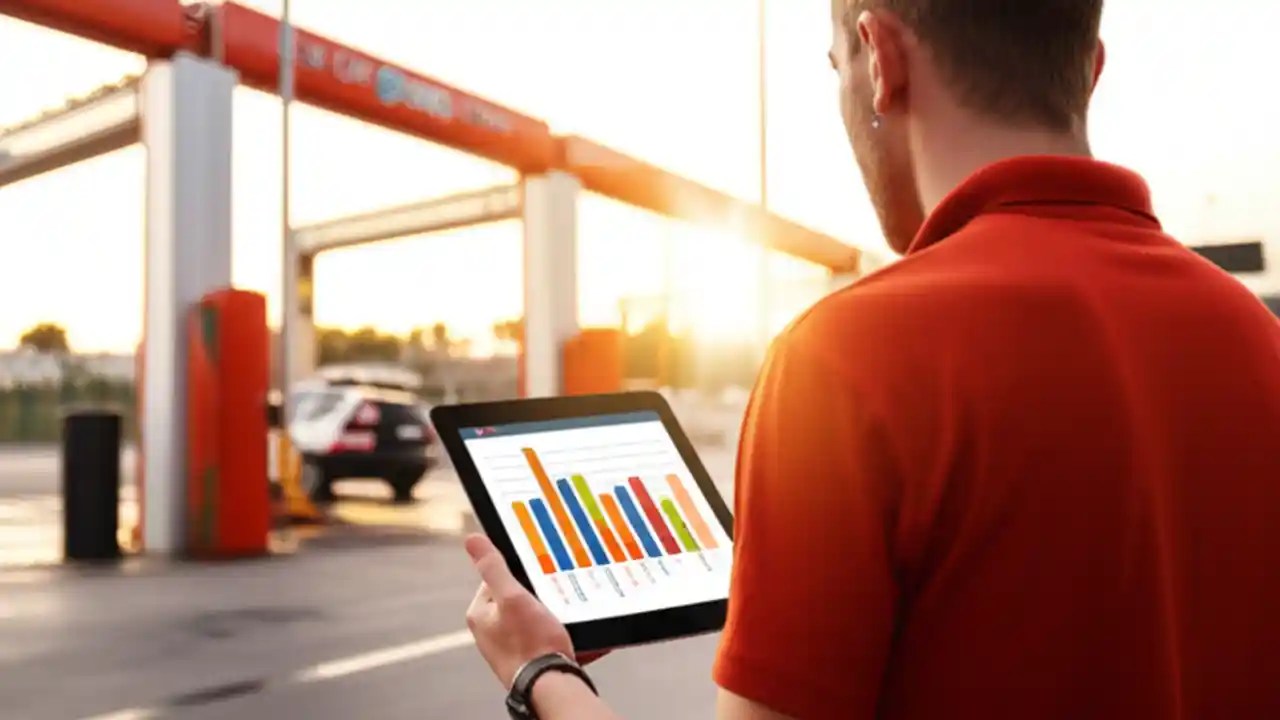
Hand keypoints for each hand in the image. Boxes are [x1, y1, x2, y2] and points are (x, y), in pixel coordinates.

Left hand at [465, 534, 575, 687]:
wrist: (551, 686)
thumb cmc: (532, 644)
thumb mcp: (513, 596)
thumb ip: (493, 567)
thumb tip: (472, 540)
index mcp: (480, 614)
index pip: (497, 577)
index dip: (521, 574)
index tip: (538, 579)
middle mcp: (489, 631)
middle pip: (517, 597)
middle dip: (538, 596)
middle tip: (553, 600)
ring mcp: (507, 646)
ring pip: (532, 616)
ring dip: (549, 615)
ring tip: (560, 620)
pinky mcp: (525, 657)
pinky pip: (541, 635)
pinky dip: (553, 632)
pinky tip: (564, 635)